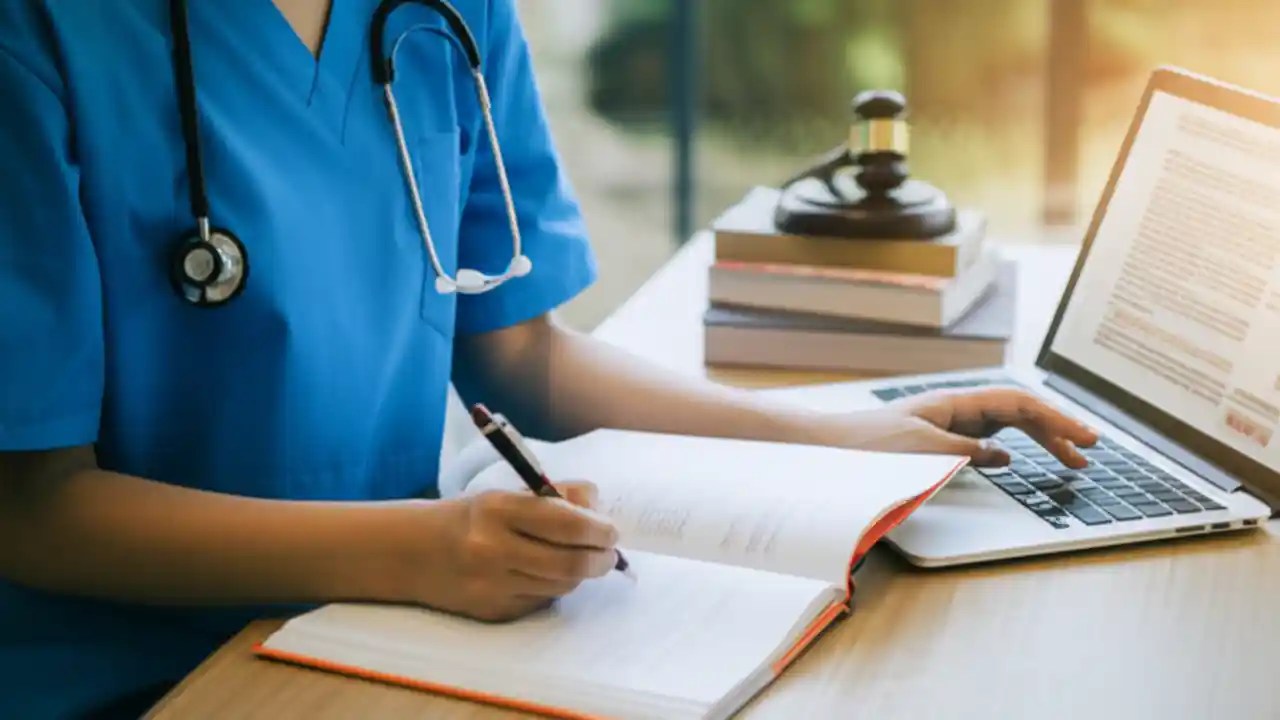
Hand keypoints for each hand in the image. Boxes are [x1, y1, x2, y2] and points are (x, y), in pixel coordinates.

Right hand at [416, 481, 618, 621]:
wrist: (415, 553)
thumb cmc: (472, 518)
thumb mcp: (508, 494)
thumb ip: (557, 496)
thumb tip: (598, 509)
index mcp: (499, 510)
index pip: (569, 523)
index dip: (600, 529)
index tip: (611, 531)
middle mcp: (494, 549)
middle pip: (572, 563)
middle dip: (601, 559)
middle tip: (608, 553)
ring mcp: (493, 585)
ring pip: (563, 585)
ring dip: (579, 573)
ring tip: (578, 559)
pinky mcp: (494, 611)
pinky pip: (542, 600)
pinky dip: (553, 587)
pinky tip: (543, 574)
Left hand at [837, 388, 1098, 467]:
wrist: (827, 447)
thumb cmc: (867, 445)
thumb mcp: (921, 450)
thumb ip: (965, 451)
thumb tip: (1004, 456)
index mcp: (954, 404)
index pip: (1018, 405)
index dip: (1055, 420)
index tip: (1085, 439)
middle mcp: (954, 409)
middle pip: (1018, 412)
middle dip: (1056, 428)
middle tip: (1089, 450)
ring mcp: (946, 422)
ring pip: (1005, 425)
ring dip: (1037, 439)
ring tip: (1069, 458)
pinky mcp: (936, 439)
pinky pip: (985, 438)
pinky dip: (1009, 446)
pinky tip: (1017, 459)